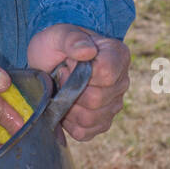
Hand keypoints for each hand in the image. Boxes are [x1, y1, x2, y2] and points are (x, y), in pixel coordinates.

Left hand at [26, 23, 129, 141]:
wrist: (48, 62)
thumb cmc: (55, 46)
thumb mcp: (58, 35)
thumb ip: (72, 40)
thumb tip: (88, 52)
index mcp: (118, 56)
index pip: (107, 75)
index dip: (81, 74)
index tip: (67, 64)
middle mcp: (122, 82)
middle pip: (97, 100)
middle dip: (70, 90)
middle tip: (61, 76)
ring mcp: (114, 105)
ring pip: (90, 119)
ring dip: (68, 107)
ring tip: (63, 90)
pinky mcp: (101, 123)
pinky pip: (85, 132)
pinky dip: (68, 122)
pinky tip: (65, 105)